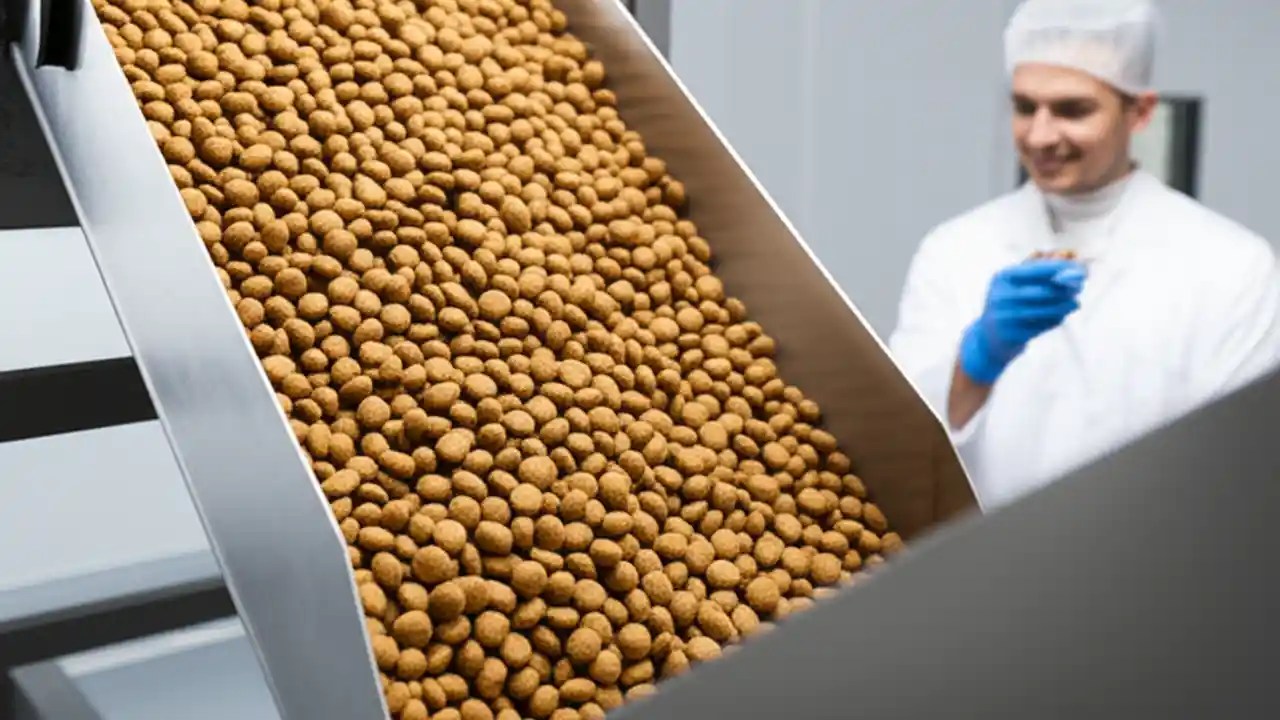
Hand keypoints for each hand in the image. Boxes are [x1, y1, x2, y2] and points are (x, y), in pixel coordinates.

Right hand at [959, 259, 1085, 384]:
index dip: (1061, 268)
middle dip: (1066, 288)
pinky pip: (1042, 326)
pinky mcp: (1012, 334)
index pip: (1036, 269)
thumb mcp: (1017, 281)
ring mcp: (1005, 317)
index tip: (1081, 267)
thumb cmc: (1010, 302)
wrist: (990, 335)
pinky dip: (1055, 320)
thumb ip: (1043, 267)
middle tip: (1081, 287)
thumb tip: (1072, 258)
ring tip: (1075, 303)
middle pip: (1043, 291)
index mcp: (1002, 277)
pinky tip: (1061, 316)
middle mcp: (1001, 296)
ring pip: (1045, 309)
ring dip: (1065, 306)